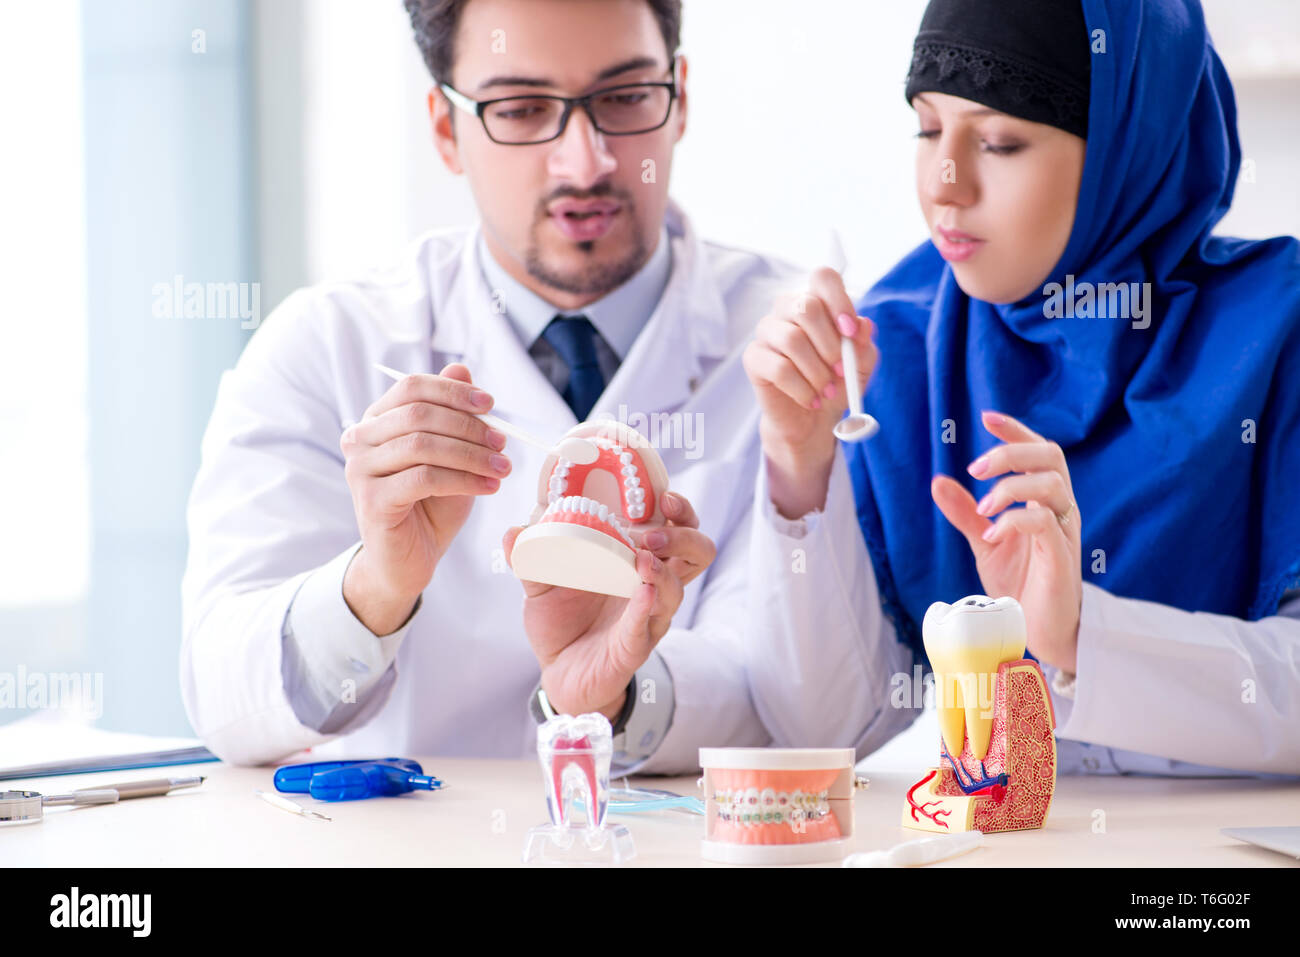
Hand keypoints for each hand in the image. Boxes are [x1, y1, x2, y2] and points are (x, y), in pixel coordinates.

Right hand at [340, 362, 509, 633]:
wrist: (408, 560)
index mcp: (376, 420)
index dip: (453, 391)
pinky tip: (488, 487)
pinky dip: (464, 480)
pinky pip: (424, 478)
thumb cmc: (430, 505)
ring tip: (502, 468)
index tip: (490, 404)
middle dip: (469, 426)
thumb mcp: (451, 454)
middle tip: (503, 443)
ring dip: (472, 454)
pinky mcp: (371, 500)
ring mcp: (361, 470)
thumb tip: (461, 368)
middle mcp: (360, 439)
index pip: (412, 388)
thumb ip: (453, 414)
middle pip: (419, 415)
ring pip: (423, 445)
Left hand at [503, 490, 714, 718]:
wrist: (557, 672)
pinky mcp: (634, 646)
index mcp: (638, 562)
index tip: (662, 497)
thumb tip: (513, 531)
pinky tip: (641, 590)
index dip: (679, 510)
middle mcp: (653, 586)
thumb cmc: (561, 621)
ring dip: (664, 570)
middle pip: (698, 553)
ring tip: (643, 558)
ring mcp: (648, 617)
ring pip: (677, 589)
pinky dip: (646, 605)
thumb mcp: (541, 584)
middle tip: (652, 532)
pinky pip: (647, 624)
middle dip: (683, 535)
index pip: (678, 528)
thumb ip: (528, 558)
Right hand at [742, 267, 876, 516]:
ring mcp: (767, 332)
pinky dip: (802, 389)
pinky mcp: (753, 359)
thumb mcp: (861, 363)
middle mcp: (787, 309)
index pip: (822, 277)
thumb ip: (863, 343)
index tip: (851, 331)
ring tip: (827, 390)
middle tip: (842, 369)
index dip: (839, 300)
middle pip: (807, 307)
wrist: (813, 418)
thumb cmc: (837, 382)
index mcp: (815, 301)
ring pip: (792, 339)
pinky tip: (811, 400)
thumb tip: (863, 324)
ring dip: (817, 371)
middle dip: (830, 343)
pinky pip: (778, 368)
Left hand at [930, 410, 1081, 672]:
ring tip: (983, 508)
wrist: (1039, 630)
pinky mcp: (1061, 557)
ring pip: (1052, 484)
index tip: (986, 417)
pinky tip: (992, 534)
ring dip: (1010, 488)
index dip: (1016, 431)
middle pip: (1052, 456)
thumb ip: (966, 513)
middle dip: (1011, 451)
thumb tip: (938, 481)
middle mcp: (1059, 510)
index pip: (1039, 452)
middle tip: (976, 468)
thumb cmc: (1020, 584)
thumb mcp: (985, 543)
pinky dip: (1014, 520)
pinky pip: (1045, 523)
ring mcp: (1064, 532)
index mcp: (1044, 501)